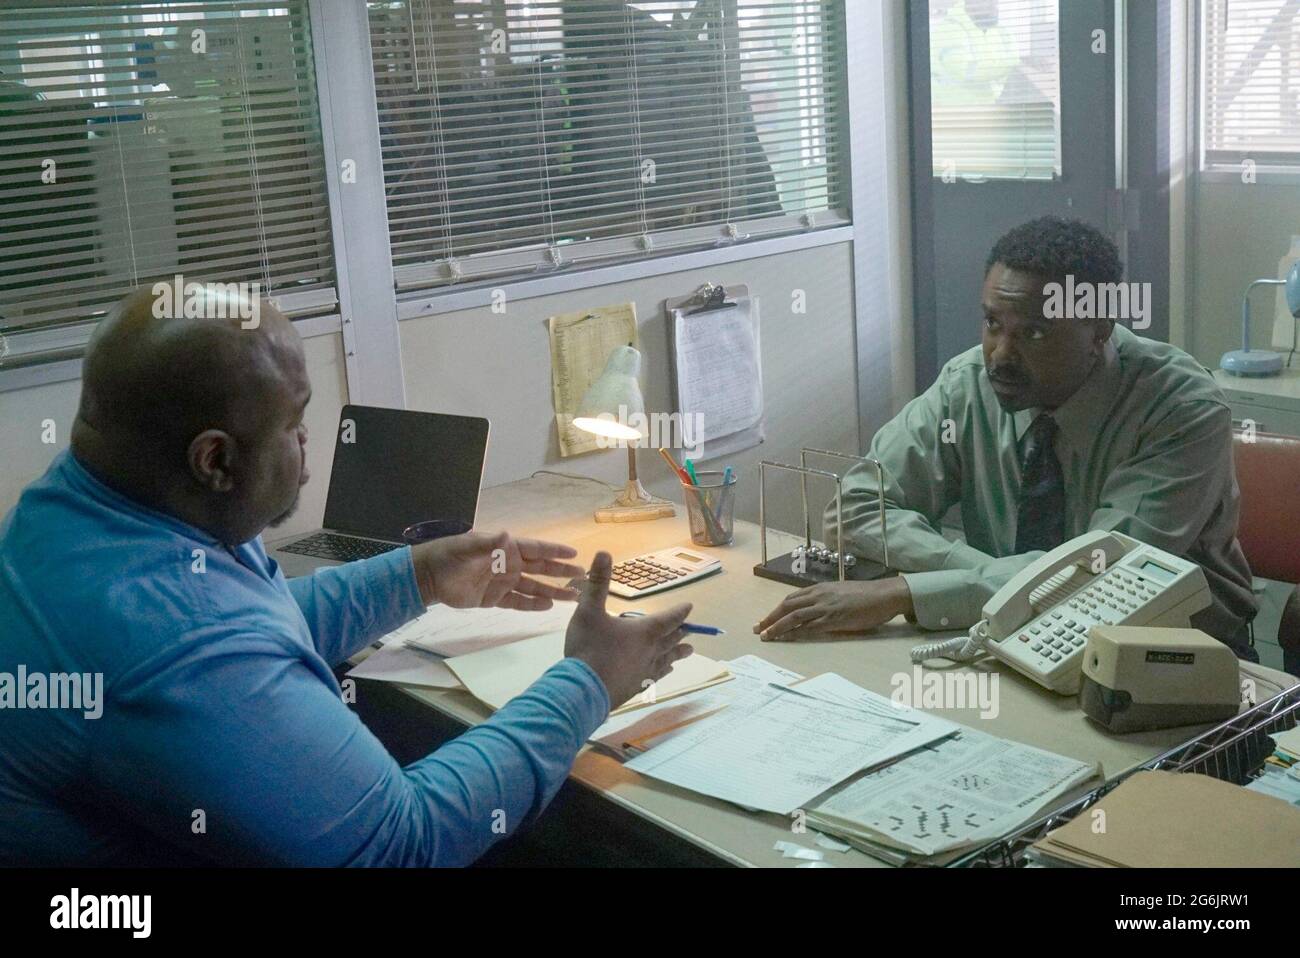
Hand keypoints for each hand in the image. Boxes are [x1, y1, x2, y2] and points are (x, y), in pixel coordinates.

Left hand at [410, 531, 584, 610]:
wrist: (429, 576)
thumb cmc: (449, 556)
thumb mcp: (468, 546)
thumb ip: (489, 544)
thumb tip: (507, 535)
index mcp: (505, 549)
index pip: (535, 549)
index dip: (554, 551)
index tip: (574, 553)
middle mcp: (508, 565)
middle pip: (540, 569)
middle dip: (560, 572)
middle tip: (582, 576)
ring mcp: (503, 583)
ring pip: (533, 588)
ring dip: (552, 591)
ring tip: (573, 597)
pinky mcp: (495, 599)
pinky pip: (518, 602)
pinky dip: (532, 605)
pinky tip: (548, 607)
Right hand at [564, 551, 692, 707]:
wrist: (583, 690)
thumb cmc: (588, 647)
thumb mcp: (588, 610)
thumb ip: (597, 582)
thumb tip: (603, 552)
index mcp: (644, 631)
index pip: (669, 618)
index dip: (680, 611)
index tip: (689, 607)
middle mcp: (651, 651)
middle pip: (672, 640)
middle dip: (682, 632)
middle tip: (691, 630)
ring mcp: (645, 672)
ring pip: (668, 660)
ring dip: (678, 653)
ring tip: (689, 651)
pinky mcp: (637, 688)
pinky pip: (657, 677)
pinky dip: (663, 672)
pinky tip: (663, 674)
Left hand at [753, 578, 913, 640]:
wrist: (884, 595)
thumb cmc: (866, 595)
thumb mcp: (840, 593)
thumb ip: (826, 600)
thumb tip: (814, 610)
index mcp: (820, 589)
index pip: (791, 599)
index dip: (776, 609)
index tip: (765, 619)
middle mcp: (819, 596)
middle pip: (787, 606)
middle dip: (770, 617)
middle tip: (757, 628)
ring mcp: (825, 607)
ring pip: (794, 616)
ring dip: (777, 626)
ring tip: (765, 635)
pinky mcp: (834, 619)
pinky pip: (809, 627)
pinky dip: (795, 632)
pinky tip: (786, 638)